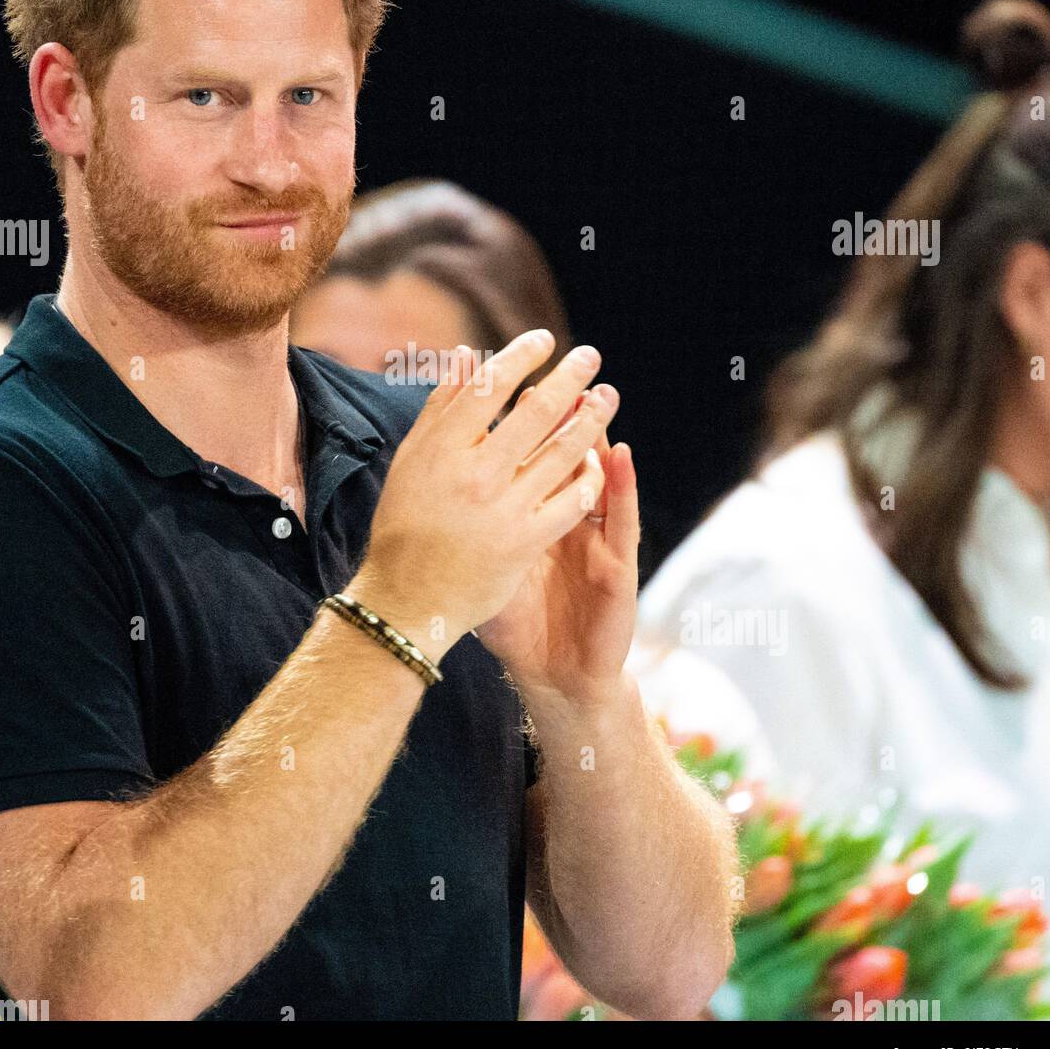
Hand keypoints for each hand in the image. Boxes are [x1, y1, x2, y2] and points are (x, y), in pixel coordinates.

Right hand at [349, 331, 617, 656]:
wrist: (406, 600)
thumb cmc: (405, 525)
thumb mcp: (411, 461)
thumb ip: (441, 407)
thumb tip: (465, 354)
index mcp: (440, 448)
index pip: (488, 385)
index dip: (520, 356)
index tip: (544, 339)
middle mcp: (473, 473)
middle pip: (535, 411)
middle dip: (570, 377)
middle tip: (591, 356)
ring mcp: (502, 508)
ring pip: (562, 452)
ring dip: (591, 419)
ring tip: (607, 398)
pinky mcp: (524, 542)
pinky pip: (570, 501)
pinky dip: (588, 478)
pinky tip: (598, 461)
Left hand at [475, 384, 640, 705]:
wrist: (557, 676)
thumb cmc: (519, 623)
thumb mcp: (487, 568)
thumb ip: (468, 527)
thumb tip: (429, 492)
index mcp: (534, 517)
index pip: (529, 463)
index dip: (520, 426)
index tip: (508, 380)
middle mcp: (568, 521)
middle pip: (566, 459)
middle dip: (564, 416)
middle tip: (559, 372)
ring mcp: (595, 540)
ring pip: (598, 479)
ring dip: (598, 436)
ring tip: (596, 396)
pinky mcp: (617, 566)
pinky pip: (619, 521)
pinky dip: (621, 487)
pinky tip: (620, 457)